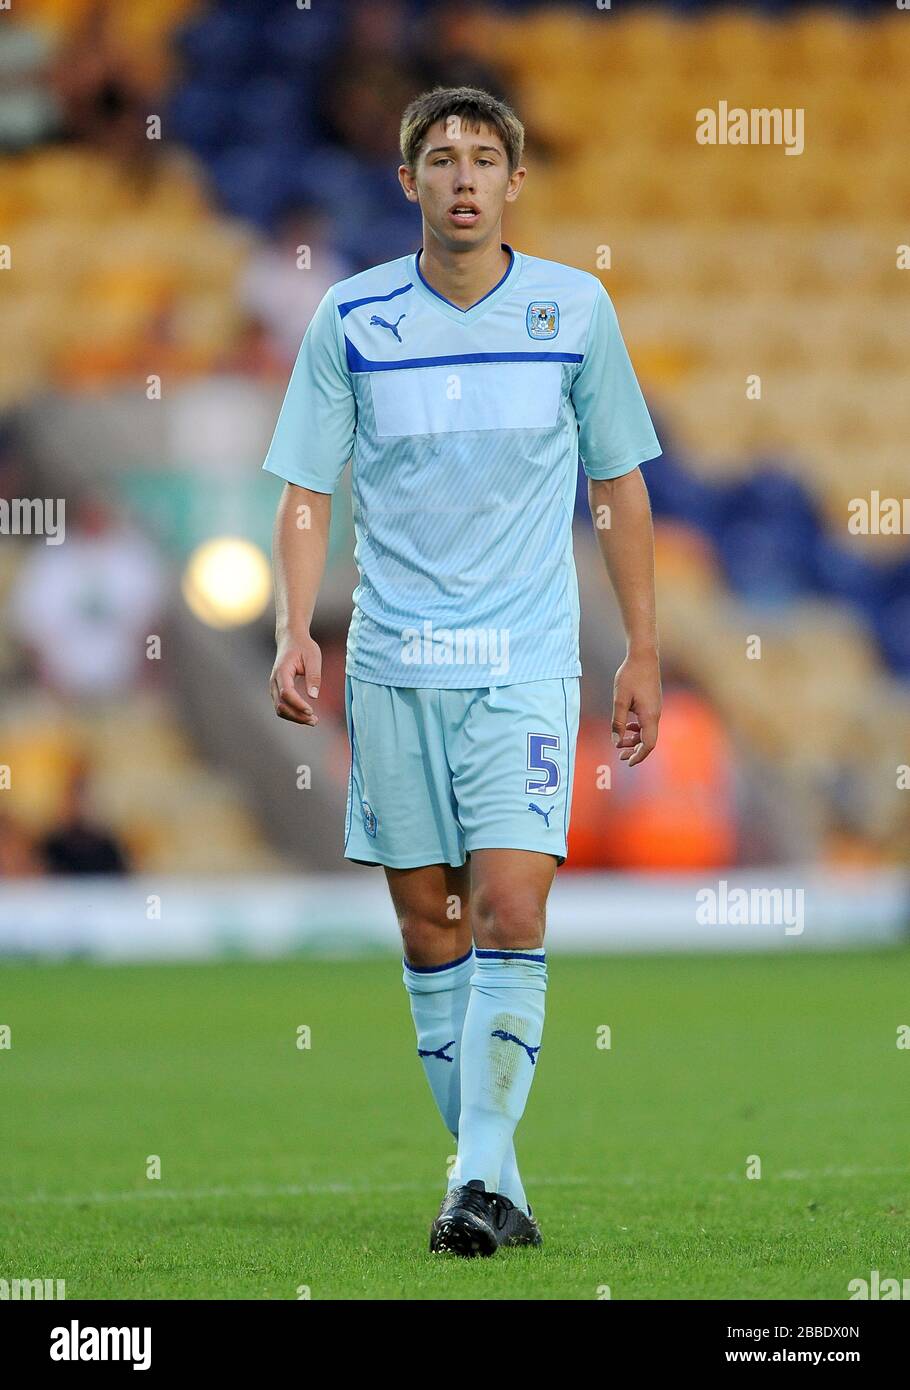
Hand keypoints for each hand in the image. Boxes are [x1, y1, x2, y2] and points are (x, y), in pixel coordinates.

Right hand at [270, 634, 321, 725]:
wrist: (291, 638)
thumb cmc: (303, 646)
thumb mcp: (313, 657)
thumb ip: (313, 676)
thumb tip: (313, 696)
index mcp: (282, 671)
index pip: (286, 693)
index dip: (298, 704)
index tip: (311, 711)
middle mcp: (274, 680)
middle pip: (280, 705)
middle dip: (297, 716)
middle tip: (314, 721)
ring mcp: (274, 686)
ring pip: (280, 708)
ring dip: (294, 717)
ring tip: (313, 721)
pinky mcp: (278, 690)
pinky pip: (282, 706)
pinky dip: (293, 713)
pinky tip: (306, 715)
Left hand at [612, 649, 660, 766]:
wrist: (644, 656)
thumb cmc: (630, 675)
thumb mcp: (619, 700)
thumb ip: (617, 722)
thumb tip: (615, 742)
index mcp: (649, 716)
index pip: (648, 744)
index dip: (639, 756)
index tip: (628, 763)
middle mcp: (656, 714)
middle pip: (648, 740)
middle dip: (635, 750)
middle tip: (621, 756)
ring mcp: (656, 708)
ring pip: (647, 731)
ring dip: (635, 739)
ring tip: (621, 742)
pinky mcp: (653, 703)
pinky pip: (647, 722)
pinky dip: (637, 729)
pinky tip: (627, 726)